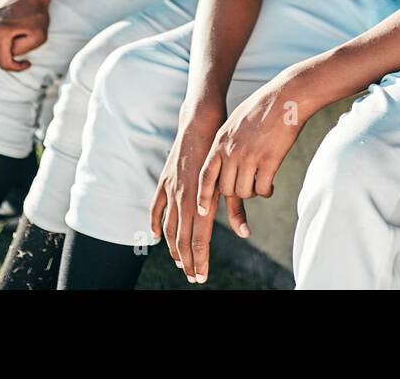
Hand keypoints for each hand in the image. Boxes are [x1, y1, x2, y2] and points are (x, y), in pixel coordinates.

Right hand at [0, 0, 49, 70]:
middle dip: (5, 61)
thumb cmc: (38, 17)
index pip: (3, 63)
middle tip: (18, 55)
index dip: (17, 67)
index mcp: (0, 31)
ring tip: (6, 51)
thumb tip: (5, 55)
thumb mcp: (39, 37)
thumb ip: (20, 51)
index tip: (27, 63)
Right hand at [150, 105, 225, 283]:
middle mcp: (185, 197)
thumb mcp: (229, 179)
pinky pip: (156, 208)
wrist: (202, 122)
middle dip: (188, 261)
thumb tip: (244, 232)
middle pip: (183, 239)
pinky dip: (155, 224)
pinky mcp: (165, 180)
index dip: (199, 260)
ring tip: (180, 263)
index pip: (198, 239)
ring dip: (174, 248)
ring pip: (170, 227)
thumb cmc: (222, 149)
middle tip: (193, 277)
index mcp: (202, 199)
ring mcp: (172, 189)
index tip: (201, 276)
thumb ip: (233, 207)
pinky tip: (156, 237)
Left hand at [195, 78, 305, 274]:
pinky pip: (262, 189)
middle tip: (248, 186)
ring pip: (244, 191)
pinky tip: (271, 186)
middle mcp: (232, 151)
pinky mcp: (269, 161)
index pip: (206, 175)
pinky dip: (266, 191)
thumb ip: (227, 142)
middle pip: (226, 189)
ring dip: (252, 192)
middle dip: (236, 192)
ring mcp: (250, 157)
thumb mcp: (235, 123)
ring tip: (261, 183)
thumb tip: (224, 161)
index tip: (202, 211)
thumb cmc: (262, 108)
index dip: (203, 195)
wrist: (285, 97)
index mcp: (221, 141)